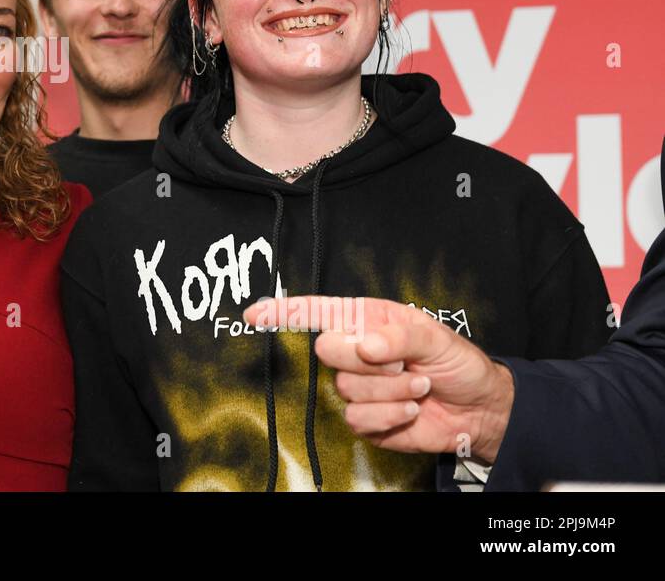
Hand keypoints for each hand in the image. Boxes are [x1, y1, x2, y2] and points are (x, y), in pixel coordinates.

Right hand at [243, 295, 515, 462]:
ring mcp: (355, 386)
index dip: (283, 312)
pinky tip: (411, 409)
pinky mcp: (364, 420)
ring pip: (347, 388)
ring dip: (391, 390)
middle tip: (403, 362)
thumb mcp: (434, 336)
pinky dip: (391, 415)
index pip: (314, 312)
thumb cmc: (455, 362)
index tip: (255, 313)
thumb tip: (363, 345)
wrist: (476, 409)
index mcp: (363, 320)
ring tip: (417, 384)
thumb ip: (398, 334)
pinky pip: (359, 418)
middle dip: (368, 360)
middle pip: (327, 350)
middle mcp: (352, 351)